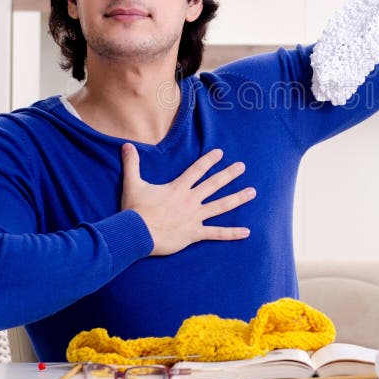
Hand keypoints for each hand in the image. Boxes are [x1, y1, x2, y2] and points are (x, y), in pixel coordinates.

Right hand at [121, 145, 255, 255]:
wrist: (136, 234)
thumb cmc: (134, 210)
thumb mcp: (132, 184)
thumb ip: (132, 164)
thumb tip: (126, 145)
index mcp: (178, 188)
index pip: (197, 170)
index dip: (209, 160)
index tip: (221, 153)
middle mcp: (190, 200)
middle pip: (214, 184)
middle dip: (229, 174)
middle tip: (242, 166)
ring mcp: (194, 217)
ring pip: (221, 206)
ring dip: (237, 198)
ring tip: (252, 192)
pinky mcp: (194, 233)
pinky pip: (216, 233)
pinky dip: (231, 233)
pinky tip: (246, 232)